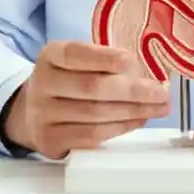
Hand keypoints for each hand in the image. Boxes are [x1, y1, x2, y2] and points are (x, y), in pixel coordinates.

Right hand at [4, 41, 170, 158]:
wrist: (32, 112)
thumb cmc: (66, 81)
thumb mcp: (76, 62)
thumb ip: (105, 62)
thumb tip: (148, 72)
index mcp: (50, 56)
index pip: (76, 54)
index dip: (105, 57)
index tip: (132, 60)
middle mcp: (43, 84)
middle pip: (92, 87)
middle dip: (133, 90)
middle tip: (161, 92)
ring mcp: (43, 114)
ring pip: (95, 114)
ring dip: (133, 111)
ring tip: (159, 108)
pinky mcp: (51, 140)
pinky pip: (92, 135)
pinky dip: (121, 127)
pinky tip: (139, 120)